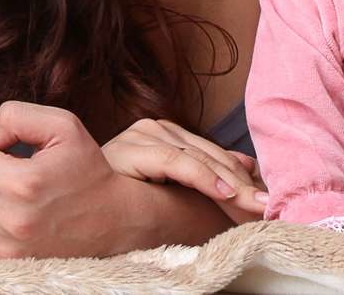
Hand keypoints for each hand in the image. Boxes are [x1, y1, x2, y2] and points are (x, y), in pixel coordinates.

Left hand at [0, 101, 151, 261]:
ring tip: (7, 201)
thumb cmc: (88, 170)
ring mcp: (6, 249)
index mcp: (26, 182)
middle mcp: (13, 220)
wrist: (115, 220)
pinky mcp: (3, 267)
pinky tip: (5, 224)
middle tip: (8, 178)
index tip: (8, 157)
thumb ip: (17, 116)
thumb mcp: (65, 126)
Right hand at [100, 117, 265, 223]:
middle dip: (241, 182)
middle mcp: (153, 129)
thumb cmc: (122, 206)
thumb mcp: (174, 194)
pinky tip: (225, 192)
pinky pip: (174, 162)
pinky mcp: (128, 149)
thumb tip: (251, 165)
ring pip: (197, 158)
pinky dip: (203, 177)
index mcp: (166, 136)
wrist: (76, 214)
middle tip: (267, 204)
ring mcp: (139, 135)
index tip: (268, 199)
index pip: (214, 155)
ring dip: (229, 183)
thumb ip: (209, 176)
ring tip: (253, 202)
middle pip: (209, 155)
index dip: (242, 177)